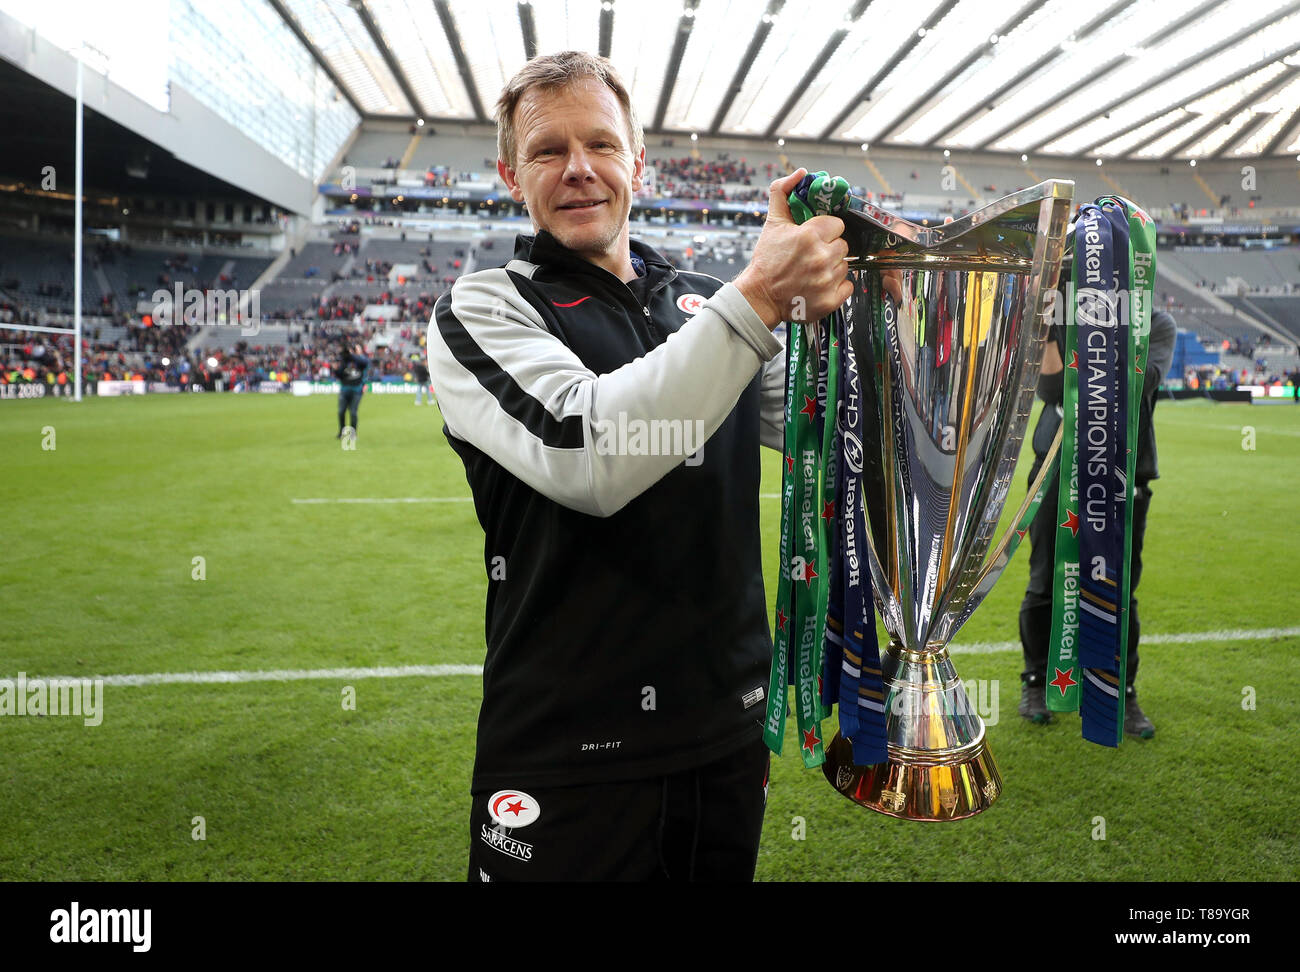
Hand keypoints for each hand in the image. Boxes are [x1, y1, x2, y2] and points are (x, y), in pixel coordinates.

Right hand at [734, 168, 852, 328]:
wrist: (759, 297)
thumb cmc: (766, 260)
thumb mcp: (772, 222)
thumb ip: (783, 192)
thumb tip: (801, 173)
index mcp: (809, 236)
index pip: (837, 225)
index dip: (825, 230)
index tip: (813, 238)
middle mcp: (820, 257)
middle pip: (843, 246)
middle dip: (829, 249)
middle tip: (811, 256)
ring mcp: (827, 280)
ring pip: (845, 265)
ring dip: (832, 268)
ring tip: (813, 272)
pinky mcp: (830, 300)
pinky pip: (847, 285)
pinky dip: (836, 286)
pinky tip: (819, 285)